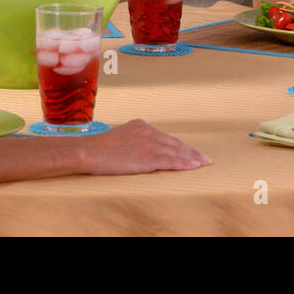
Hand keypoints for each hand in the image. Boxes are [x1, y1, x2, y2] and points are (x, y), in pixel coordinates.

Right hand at [80, 120, 209, 173]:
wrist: (89, 151)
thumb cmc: (100, 148)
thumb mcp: (120, 138)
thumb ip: (134, 141)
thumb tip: (140, 150)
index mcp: (141, 126)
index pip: (166, 138)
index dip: (180, 146)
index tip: (191, 151)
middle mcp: (148, 132)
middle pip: (174, 143)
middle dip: (190, 151)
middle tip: (204, 158)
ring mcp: (148, 144)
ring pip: (175, 152)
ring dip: (191, 158)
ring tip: (202, 163)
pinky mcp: (147, 157)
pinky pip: (170, 161)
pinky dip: (183, 164)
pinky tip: (192, 167)